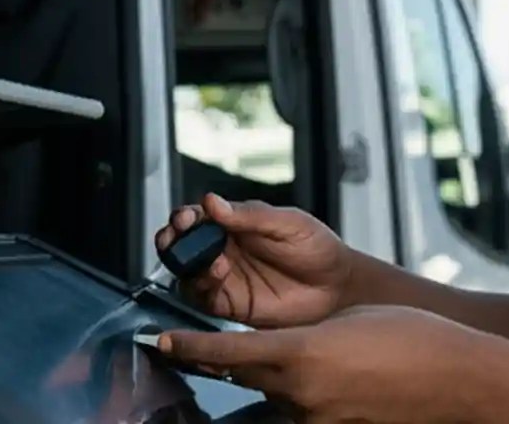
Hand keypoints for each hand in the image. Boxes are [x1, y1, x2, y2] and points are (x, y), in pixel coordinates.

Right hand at [155, 193, 354, 328]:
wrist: (337, 287)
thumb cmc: (316, 248)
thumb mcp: (288, 223)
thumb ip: (250, 216)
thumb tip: (212, 202)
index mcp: (234, 225)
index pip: (197, 218)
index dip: (184, 216)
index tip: (185, 217)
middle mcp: (223, 251)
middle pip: (182, 246)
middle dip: (171, 241)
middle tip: (174, 237)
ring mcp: (225, 279)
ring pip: (187, 273)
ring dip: (188, 264)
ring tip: (213, 259)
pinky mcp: (230, 305)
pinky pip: (203, 298)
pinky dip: (203, 287)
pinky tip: (219, 275)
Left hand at [156, 306, 503, 422]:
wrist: (458, 380)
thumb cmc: (412, 338)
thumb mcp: (349, 322)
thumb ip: (304, 337)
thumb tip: (279, 350)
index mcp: (302, 353)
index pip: (228, 352)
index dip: (189, 347)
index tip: (161, 341)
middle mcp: (301, 393)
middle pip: (245, 376)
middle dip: (228, 362)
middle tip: (207, 346)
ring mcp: (316, 419)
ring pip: (274, 395)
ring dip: (274, 379)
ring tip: (312, 358)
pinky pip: (300, 411)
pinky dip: (300, 396)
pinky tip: (327, 379)